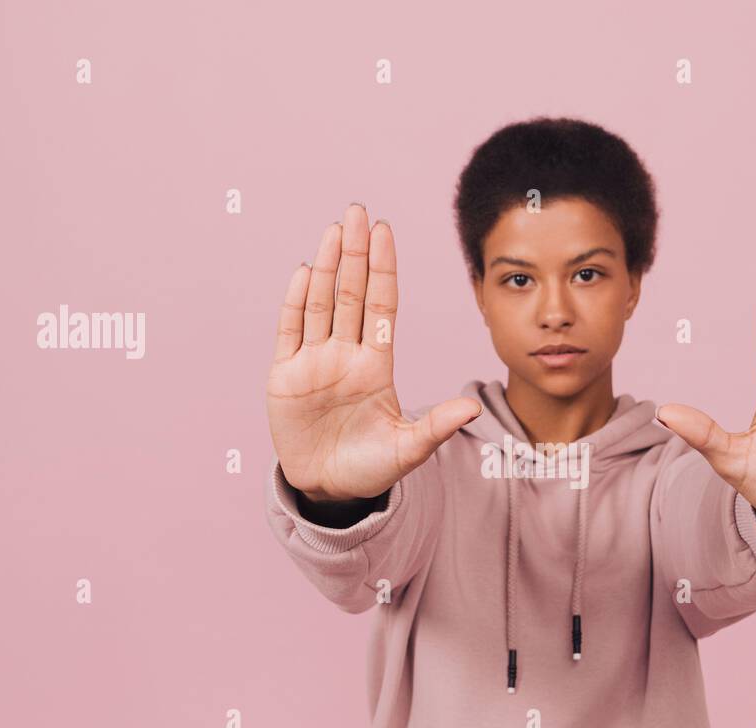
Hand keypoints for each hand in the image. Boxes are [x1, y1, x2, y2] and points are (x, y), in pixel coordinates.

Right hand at [267, 203, 481, 501]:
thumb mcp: (408, 449)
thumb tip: (470, 409)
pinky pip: (290, 331)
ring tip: (335, 229)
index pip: (381, 305)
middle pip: (350, 293)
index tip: (386, 232)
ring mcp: (314, 362)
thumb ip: (435, 426)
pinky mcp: (285, 377)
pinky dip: (295, 302)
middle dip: (355, 253)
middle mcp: (346, 354)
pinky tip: (303, 270)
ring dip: (326, 266)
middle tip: (359, 211)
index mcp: (376, 365)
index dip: (383, 269)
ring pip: (321, 303)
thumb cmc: (371, 468)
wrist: (329, 490)